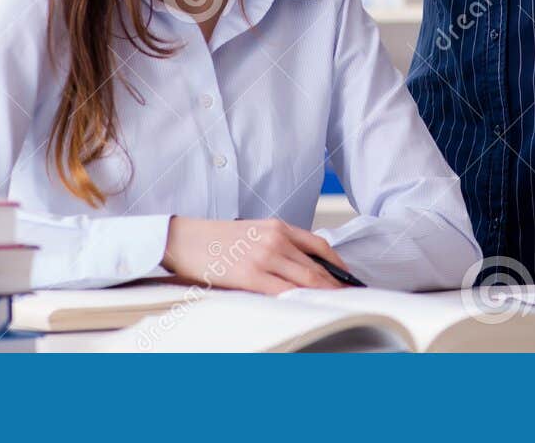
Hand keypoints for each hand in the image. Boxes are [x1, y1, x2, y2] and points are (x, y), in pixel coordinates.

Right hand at [161, 217, 349, 294]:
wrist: (184, 238)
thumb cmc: (215, 238)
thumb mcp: (253, 231)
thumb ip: (278, 243)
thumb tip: (302, 267)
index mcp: (277, 226)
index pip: (319, 245)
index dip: (338, 264)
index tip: (347, 277)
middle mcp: (275, 238)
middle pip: (316, 266)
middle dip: (336, 284)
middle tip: (350, 297)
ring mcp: (264, 256)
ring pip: (305, 279)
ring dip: (324, 294)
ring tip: (336, 306)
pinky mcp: (250, 274)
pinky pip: (283, 291)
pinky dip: (299, 299)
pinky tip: (308, 307)